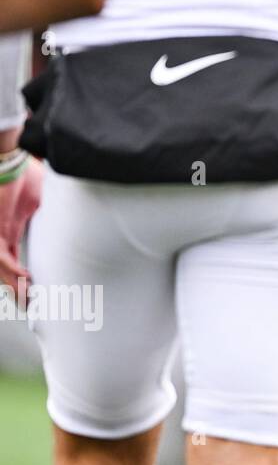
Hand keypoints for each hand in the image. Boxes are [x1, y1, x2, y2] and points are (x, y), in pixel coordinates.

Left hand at [0, 160, 41, 307]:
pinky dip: (14, 272)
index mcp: (7, 229)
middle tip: (33, 306)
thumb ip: (53, 211)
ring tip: (31, 302)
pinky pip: (3, 258)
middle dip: (19, 291)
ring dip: (17, 288)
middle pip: (6, 271)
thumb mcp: (41, 197)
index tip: (36, 290)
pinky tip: (26, 282)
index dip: (21, 277)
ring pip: (3, 270)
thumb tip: (82, 218)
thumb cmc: (21, 172)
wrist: (5, 157)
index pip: (12, 260)